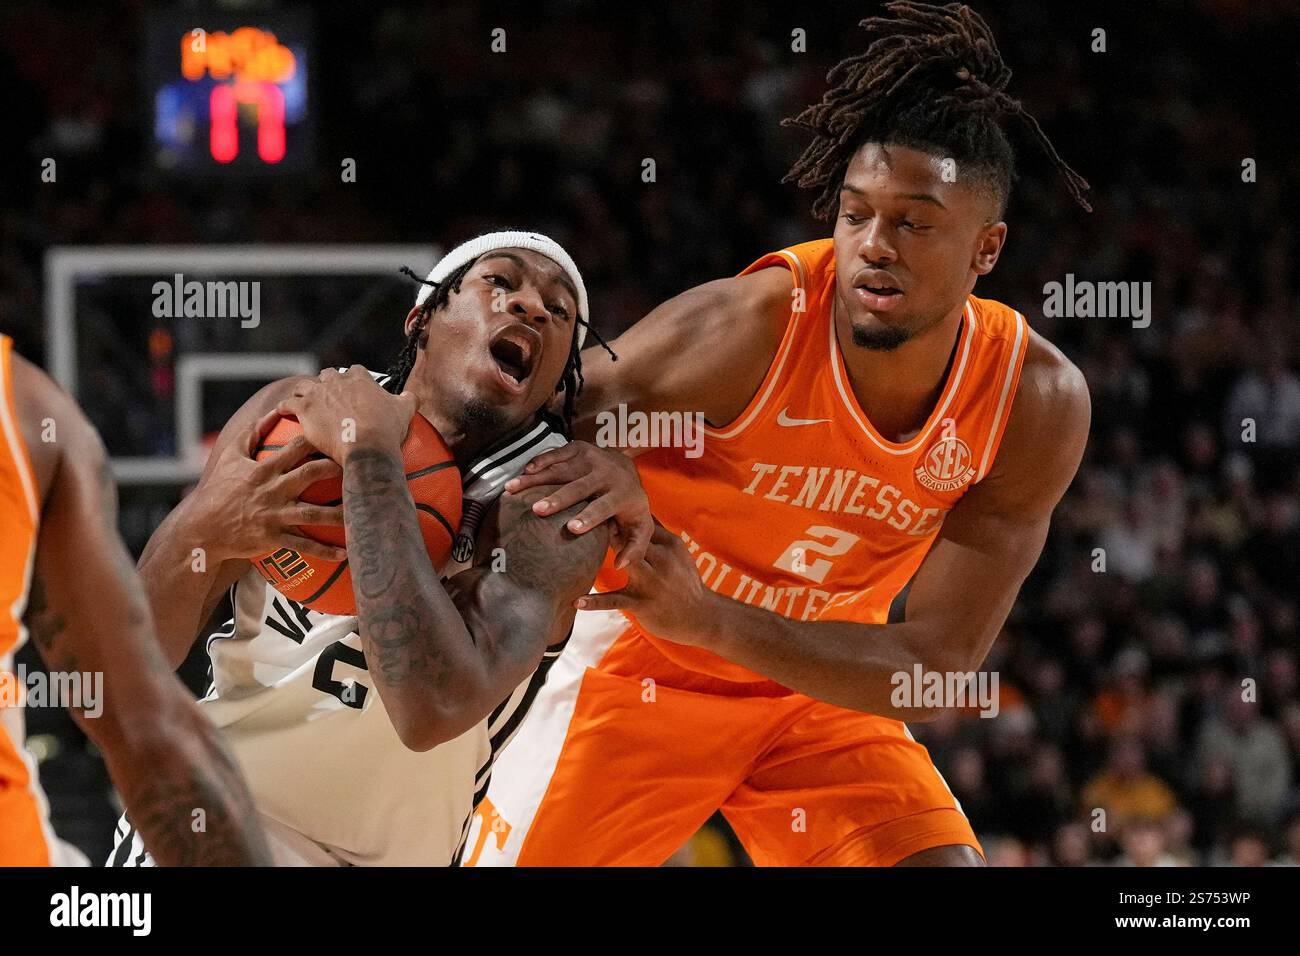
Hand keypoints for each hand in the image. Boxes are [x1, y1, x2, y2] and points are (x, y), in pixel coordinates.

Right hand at [192, 409, 345, 562]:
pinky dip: (324, 551)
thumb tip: (275, 412)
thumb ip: (253, 433)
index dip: (318, 439)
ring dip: (339, 514)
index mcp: (263, 469)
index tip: (341, 434)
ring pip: (312, 514)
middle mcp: (271, 491)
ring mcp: (273, 515)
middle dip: (335, 469)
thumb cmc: (218, 489)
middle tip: (360, 466)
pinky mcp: (272, 538)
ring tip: (364, 513)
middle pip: (309, 475)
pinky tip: (346, 553)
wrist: (201, 529)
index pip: (295, 448)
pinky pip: (303, 545)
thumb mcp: (231, 457)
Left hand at [276, 366, 417, 463]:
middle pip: (327, 374)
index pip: (354, 371)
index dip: (352, 379)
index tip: (352, 387)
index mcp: (360, 380)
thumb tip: (412, 396)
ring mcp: (319, 394)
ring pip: (304, 385)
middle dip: (326, 382)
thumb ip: (408, 400)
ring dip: (302, 391)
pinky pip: (288, 403)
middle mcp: (337, 382)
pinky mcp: (305, 409)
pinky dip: (284, 406)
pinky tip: (282, 411)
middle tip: (326, 395)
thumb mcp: (405, 412)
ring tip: (301, 399)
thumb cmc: (387, 430)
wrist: (367, 447)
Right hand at [504, 441, 652, 568]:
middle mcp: (606, 473)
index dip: (589, 517)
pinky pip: (557, 454)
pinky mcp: (579, 448)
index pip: (603, 507)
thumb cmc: (629, 506)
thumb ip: (635, 548)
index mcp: (621, 494)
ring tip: (514, 489)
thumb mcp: (641, 528)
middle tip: (538, 510)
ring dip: (537, 479)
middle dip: (558, 498)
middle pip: (579, 486)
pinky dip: (540, 461)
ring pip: (562, 469)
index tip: (571, 528)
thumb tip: (620, 565)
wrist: (627, 468)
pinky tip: (524, 472)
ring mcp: (591, 458)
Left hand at [573, 522, 710, 644]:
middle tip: (582, 519)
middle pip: (632, 537)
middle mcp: (663, 560)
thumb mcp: (679, 554)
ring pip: (626, 561)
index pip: (643, 523)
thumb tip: (643, 510)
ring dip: (602, 553)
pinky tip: (576, 601)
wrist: (701, 617)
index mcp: (671, 544)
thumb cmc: (685, 582)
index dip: (621, 514)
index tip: (599, 505)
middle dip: (609, 527)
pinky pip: (615, 601)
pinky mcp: (643, 604)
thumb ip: (659, 535)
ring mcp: (653, 583)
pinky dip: (595, 602)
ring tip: (577, 548)